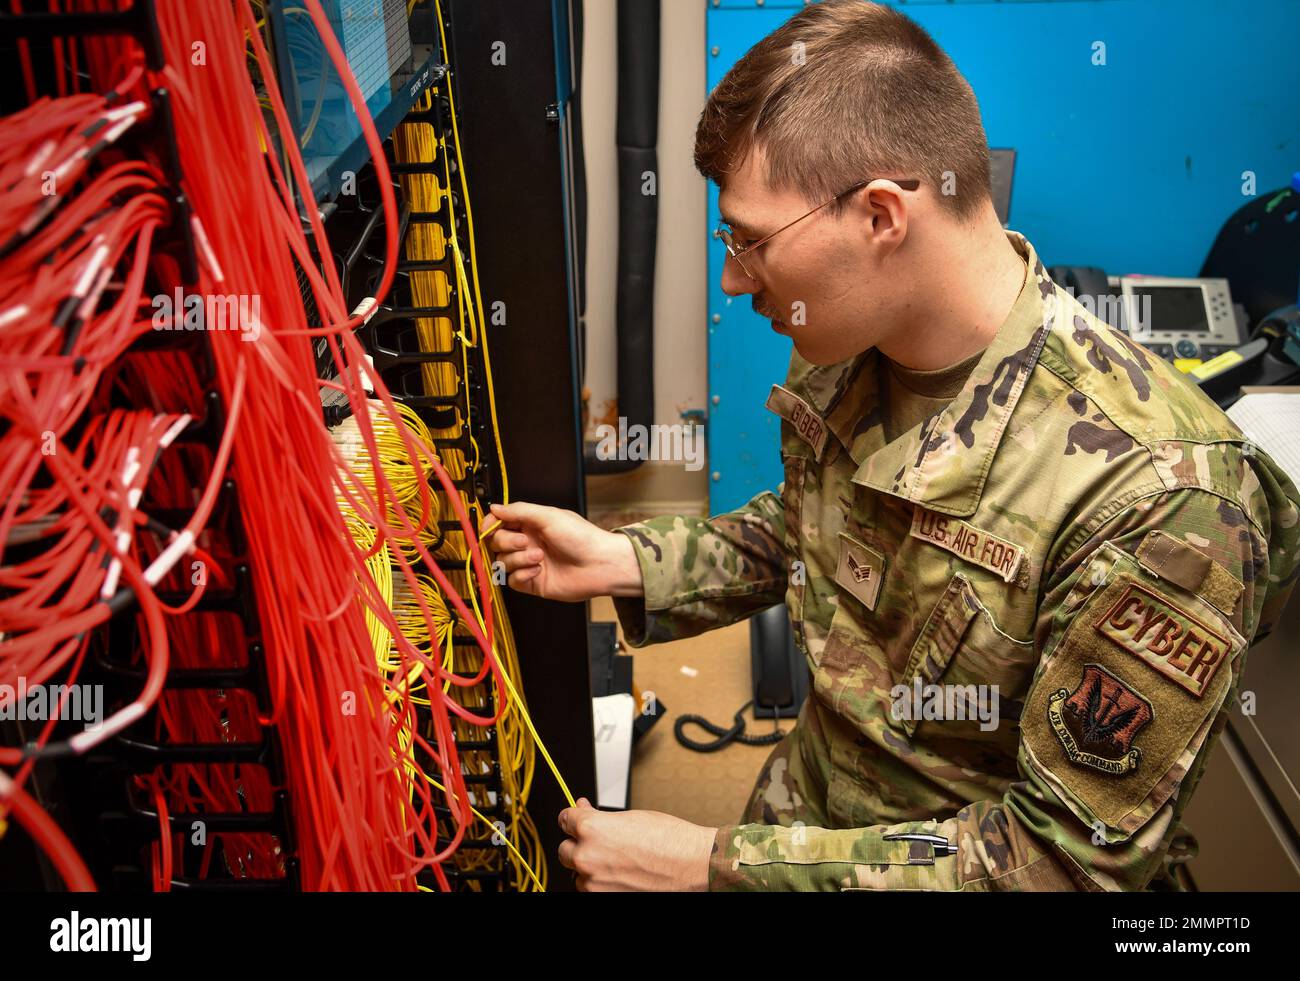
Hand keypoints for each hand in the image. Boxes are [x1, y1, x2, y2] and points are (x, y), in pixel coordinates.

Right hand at [483, 501, 641, 600]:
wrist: (599, 564)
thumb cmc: (581, 537)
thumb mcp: (549, 516)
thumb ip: (519, 511)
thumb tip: (494, 508)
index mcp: (530, 524)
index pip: (499, 523)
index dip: (490, 526)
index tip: (488, 529)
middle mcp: (527, 543)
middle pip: (496, 543)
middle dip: (507, 542)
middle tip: (526, 542)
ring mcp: (529, 563)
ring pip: (502, 562)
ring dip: (517, 559)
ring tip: (539, 557)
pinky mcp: (532, 583)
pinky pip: (512, 580)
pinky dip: (521, 574)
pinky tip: (538, 570)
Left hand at [557, 798, 715, 891]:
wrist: (692, 865)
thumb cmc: (669, 839)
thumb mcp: (630, 817)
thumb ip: (599, 816)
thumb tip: (582, 808)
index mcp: (592, 829)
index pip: (564, 819)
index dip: (574, 818)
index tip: (578, 821)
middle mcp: (587, 856)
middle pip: (564, 849)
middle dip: (578, 844)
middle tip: (601, 843)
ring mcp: (594, 882)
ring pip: (576, 872)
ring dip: (589, 867)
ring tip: (617, 861)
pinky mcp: (603, 898)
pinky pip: (590, 889)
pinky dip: (600, 883)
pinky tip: (620, 875)